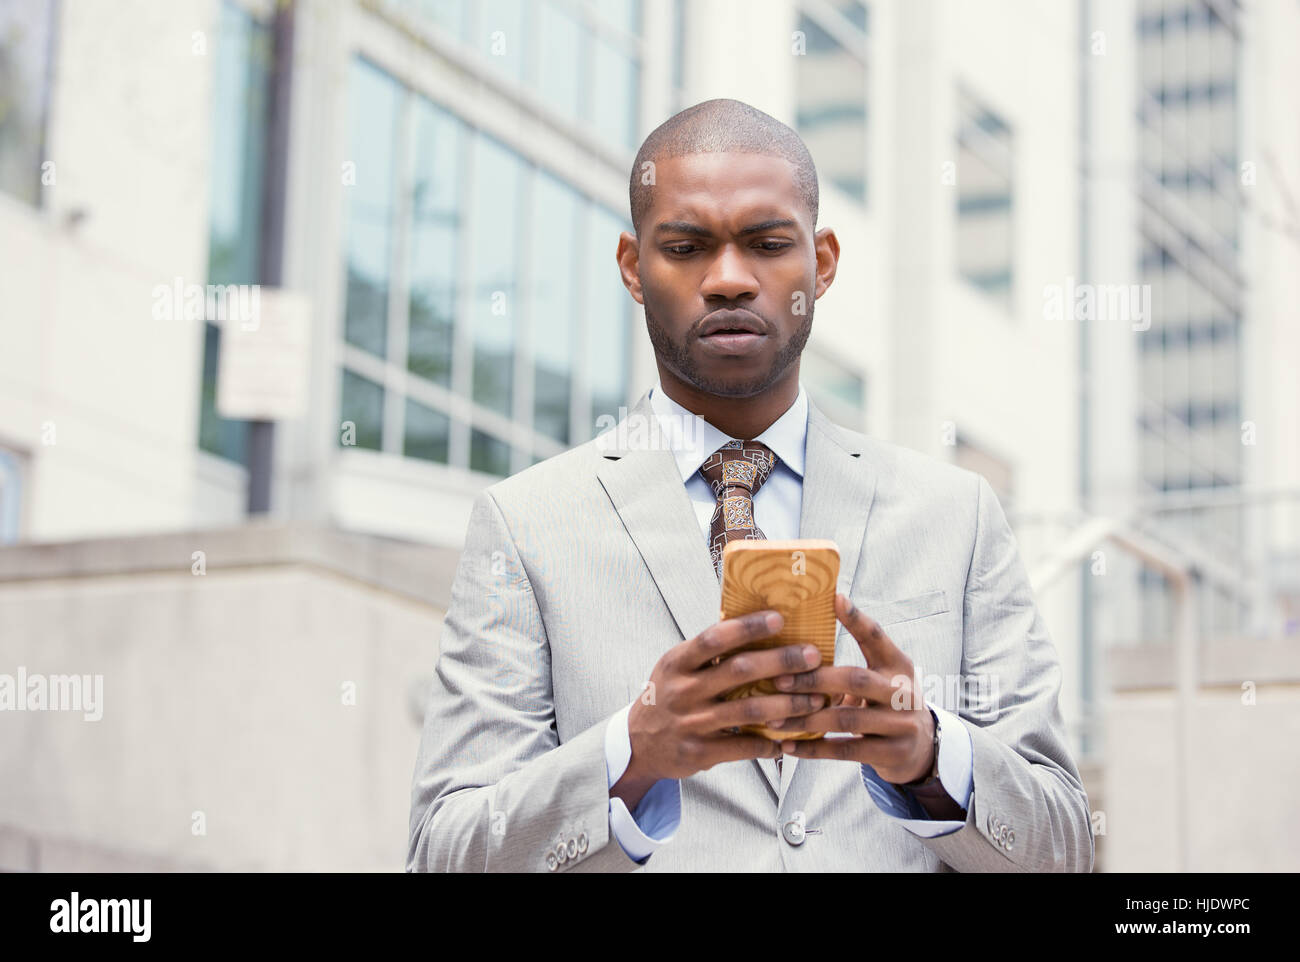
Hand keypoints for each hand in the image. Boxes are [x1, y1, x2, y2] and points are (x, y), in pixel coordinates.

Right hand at [613, 610, 828, 808]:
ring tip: (816, 700)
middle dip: (781, 661)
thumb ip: (709, 652)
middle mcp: (683, 690)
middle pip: (739, 671)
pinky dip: (770, 743)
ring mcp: (691, 723)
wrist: (638, 744)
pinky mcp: (699, 752)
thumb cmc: (668, 695)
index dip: (747, 627)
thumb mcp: (677, 667)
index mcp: (677, 662)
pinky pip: (744, 747)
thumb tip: (756, 622)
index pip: (714, 638)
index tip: (779, 618)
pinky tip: (788, 739)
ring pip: (749, 709)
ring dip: (788, 704)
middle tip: (814, 656)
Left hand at [766, 594, 935, 783]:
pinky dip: (814, 748)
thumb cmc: (889, 701)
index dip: (857, 619)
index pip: (878, 638)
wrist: (922, 746)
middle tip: (777, 679)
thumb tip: (817, 618)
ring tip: (772, 719)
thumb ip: (860, 652)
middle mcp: (902, 692)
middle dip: (813, 679)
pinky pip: (845, 751)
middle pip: (855, 680)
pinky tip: (788, 746)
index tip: (834, 599)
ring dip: (805, 719)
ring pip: (845, 720)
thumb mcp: (885, 673)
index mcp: (898, 665)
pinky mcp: (892, 753)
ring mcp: (900, 725)